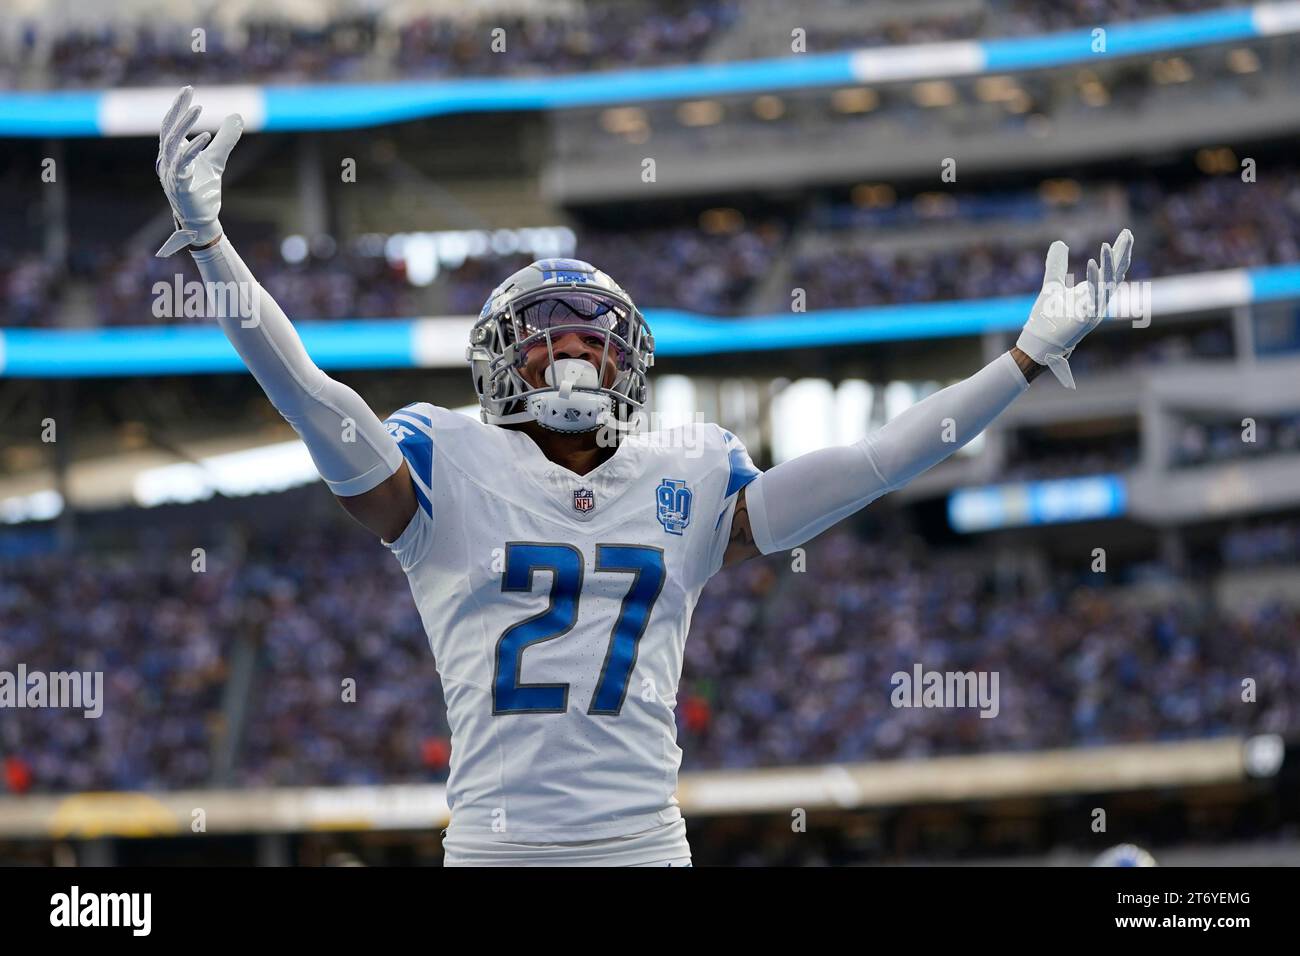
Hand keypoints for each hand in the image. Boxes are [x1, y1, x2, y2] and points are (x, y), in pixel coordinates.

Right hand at [155, 86, 243, 256]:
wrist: (202, 219)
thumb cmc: (203, 189)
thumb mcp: (217, 159)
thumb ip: (225, 139)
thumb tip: (237, 116)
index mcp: (171, 152)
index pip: (170, 124)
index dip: (177, 106)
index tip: (188, 90)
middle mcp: (167, 160)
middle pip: (169, 129)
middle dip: (178, 110)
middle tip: (190, 93)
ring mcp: (171, 173)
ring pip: (172, 143)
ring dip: (184, 124)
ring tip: (198, 109)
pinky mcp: (180, 185)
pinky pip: (183, 163)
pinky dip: (193, 149)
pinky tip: (207, 136)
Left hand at [1016, 229, 1132, 388]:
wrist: (1038, 342)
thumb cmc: (1046, 317)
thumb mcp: (1052, 283)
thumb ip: (1057, 264)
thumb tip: (1060, 242)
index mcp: (1094, 292)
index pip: (1112, 269)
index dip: (1119, 252)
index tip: (1126, 233)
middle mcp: (1099, 300)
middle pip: (1116, 273)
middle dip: (1123, 254)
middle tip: (1129, 233)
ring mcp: (1095, 309)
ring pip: (1108, 283)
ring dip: (1109, 264)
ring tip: (1107, 244)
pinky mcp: (1087, 317)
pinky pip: (1094, 295)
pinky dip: (1094, 279)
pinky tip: (1093, 263)